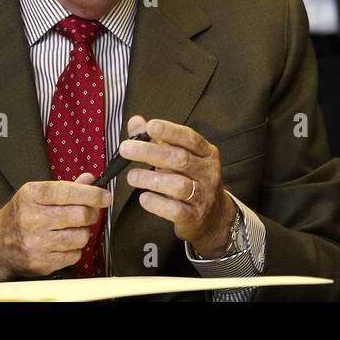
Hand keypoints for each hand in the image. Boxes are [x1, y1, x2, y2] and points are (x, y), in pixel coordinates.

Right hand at [0, 176, 111, 280]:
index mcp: (31, 196)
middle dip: (91, 213)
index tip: (105, 196)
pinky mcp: (41, 263)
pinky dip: (74, 249)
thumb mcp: (36, 194)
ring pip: (81, 236)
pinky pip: (74, 255)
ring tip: (72, 228)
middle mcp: (32, 219)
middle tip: (88, 213)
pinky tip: (63, 243)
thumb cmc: (19, 216)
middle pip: (80, 215)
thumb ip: (65, 187)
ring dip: (83, 232)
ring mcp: (36, 243)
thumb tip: (90, 180)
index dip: (92, 194)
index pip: (68, 192)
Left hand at [122, 115, 235, 257]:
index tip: (150, 126)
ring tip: (131, 176)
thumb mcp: (180, 158)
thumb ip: (157, 140)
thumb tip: (135, 121)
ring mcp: (203, 196)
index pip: (190, 138)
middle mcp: (208, 172)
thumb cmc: (192, 180)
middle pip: (180, 159)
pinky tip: (144, 198)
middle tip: (125, 149)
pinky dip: (158, 203)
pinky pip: (175, 210)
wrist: (214, 217)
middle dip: (151, 153)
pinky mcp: (194, 217)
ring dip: (151, 179)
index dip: (170, 131)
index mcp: (207, 153)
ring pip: (178, 185)